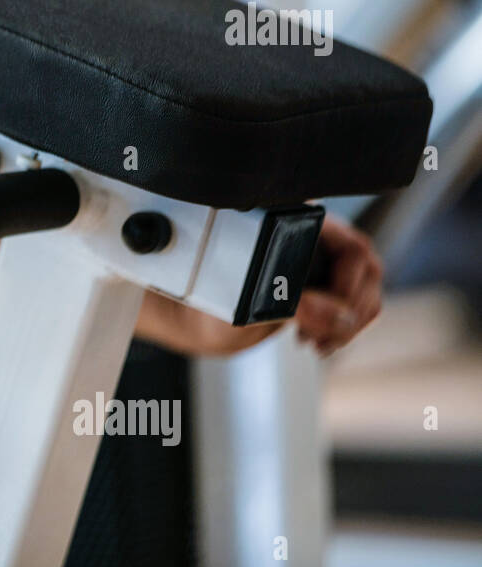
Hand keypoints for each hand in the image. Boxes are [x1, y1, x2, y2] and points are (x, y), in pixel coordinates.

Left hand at [136, 214, 383, 357]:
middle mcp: (311, 236)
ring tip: (315, 341)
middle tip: (320, 335)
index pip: (351, 247)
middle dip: (350, 309)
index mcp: (293, 224)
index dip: (348, 283)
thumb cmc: (212, 303)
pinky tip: (319, 342)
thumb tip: (333, 312)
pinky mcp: (321, 285)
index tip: (329, 313)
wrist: (201, 320)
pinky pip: (356, 306)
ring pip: (365, 290)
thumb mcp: (247, 306)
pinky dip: (345, 328)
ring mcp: (319, 261)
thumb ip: (292, 305)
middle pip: (365, 269)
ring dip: (349, 323)